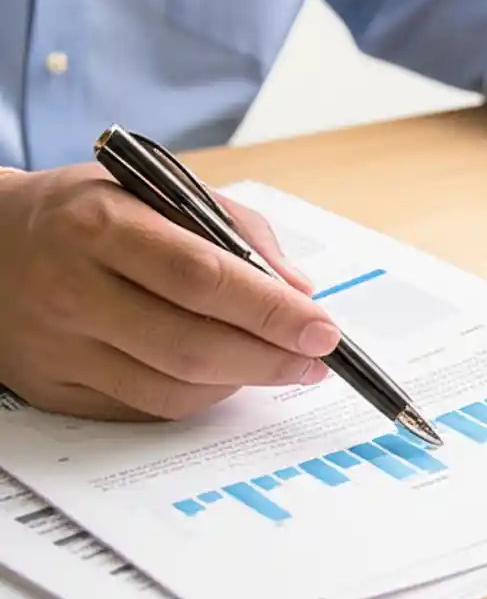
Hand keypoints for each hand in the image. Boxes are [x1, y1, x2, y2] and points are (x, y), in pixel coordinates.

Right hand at [0, 164, 339, 420]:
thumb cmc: (90, 212)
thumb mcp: (157, 190)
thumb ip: (236, 230)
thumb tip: (298, 291)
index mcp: (99, 225)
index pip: (202, 277)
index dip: (270, 310)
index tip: (322, 328)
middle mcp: (70, 289)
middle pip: (190, 345)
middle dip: (270, 358)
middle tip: (316, 359)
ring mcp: (57, 347)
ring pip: (171, 388)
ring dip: (241, 381)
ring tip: (277, 363)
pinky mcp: (52, 388)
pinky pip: (144, 408)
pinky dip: (198, 396)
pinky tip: (223, 374)